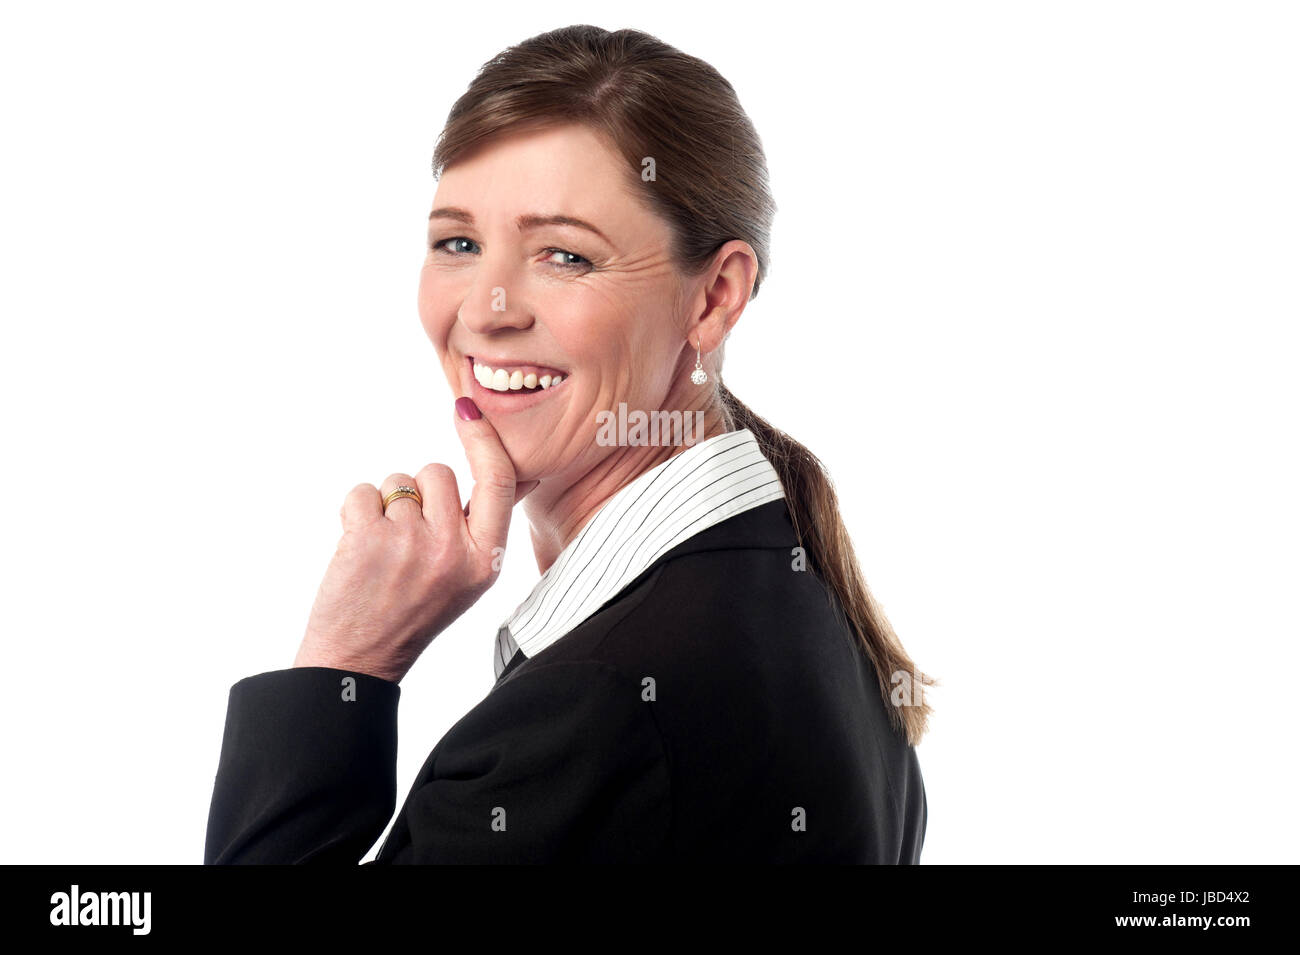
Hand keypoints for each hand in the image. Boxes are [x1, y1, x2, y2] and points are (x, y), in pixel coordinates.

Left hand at [292, 397, 538, 682]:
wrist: (359, 659)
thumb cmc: (414, 612)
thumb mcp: (468, 576)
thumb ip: (482, 526)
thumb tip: (510, 469)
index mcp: (485, 560)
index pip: (497, 481)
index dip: (483, 440)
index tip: (466, 408)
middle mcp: (453, 550)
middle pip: (438, 473)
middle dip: (419, 493)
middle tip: (408, 540)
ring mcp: (411, 543)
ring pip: (398, 483)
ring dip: (385, 507)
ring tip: (383, 552)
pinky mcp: (368, 538)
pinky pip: (363, 493)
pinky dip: (355, 512)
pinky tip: (358, 549)